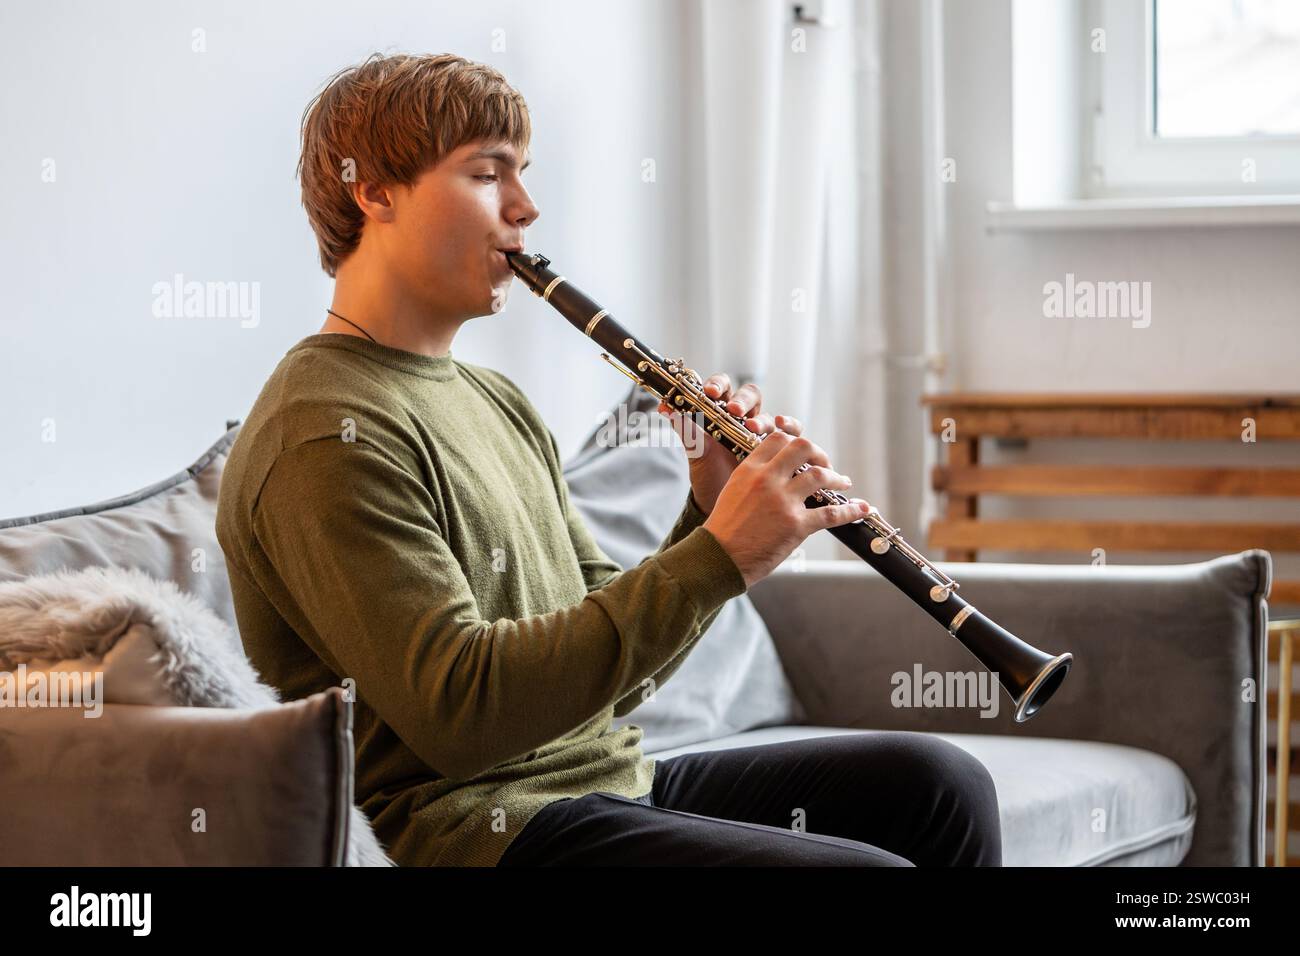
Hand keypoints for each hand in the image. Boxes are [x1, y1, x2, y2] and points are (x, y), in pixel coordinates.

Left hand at [657, 373, 801, 514]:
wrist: (722, 505)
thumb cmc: (708, 475)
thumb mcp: (696, 453)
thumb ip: (685, 431)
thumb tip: (665, 409)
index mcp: (721, 413)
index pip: (723, 388)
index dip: (718, 385)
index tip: (710, 392)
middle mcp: (743, 419)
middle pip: (749, 396)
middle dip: (742, 400)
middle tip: (734, 409)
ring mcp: (762, 432)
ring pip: (768, 413)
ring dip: (762, 418)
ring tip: (752, 428)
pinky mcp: (778, 447)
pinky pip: (790, 432)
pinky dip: (789, 427)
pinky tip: (782, 430)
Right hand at [700, 430, 871, 588]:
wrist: (718, 558)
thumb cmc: (724, 529)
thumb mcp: (733, 491)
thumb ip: (754, 477)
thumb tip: (776, 472)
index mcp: (750, 469)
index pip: (778, 439)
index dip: (795, 441)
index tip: (804, 453)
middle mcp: (767, 479)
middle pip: (803, 447)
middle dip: (819, 453)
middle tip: (826, 464)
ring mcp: (783, 501)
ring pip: (820, 476)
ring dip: (837, 478)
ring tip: (843, 483)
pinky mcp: (796, 525)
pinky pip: (831, 513)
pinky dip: (851, 510)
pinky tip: (861, 508)